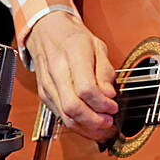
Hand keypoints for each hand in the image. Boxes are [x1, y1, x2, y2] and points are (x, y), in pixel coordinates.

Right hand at [25, 11, 118, 142]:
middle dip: (94, 120)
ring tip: (103, 127)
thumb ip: (105, 71)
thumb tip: (109, 94)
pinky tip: (90, 125)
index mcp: (73, 54)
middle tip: (109, 120)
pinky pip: (60, 116)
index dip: (102, 103)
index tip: (113, 106)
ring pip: (65, 116)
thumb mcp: (98, 46)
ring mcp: (48, 85)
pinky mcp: (45, 95)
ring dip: (86, 127)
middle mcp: (57, 71)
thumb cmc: (73, 38)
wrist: (47, 32)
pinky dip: (77, 125)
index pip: (85, 88)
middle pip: (73, 106)